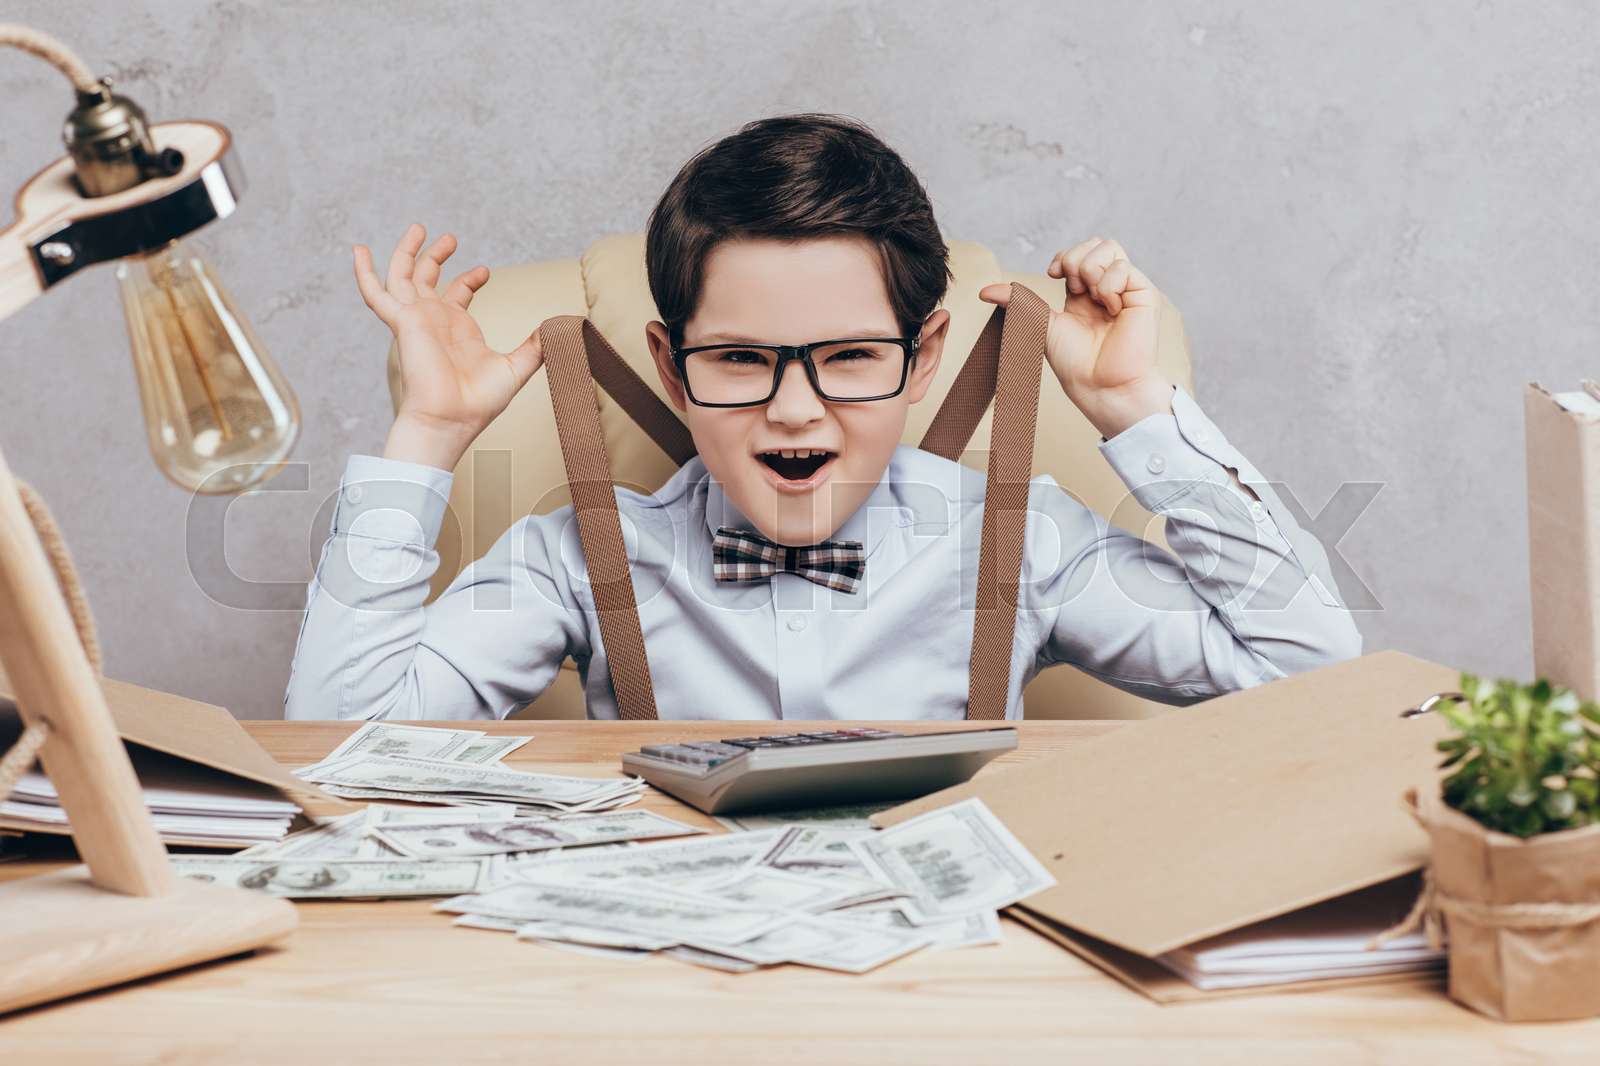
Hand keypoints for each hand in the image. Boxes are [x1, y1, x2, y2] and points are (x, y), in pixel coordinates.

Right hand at [353, 223, 543, 469]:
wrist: (451, 418)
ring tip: (419, 228)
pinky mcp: (402, 322)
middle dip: (437, 255)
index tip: (484, 271)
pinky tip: (358, 251)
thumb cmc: (477, 403)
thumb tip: (561, 328)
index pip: (458, 293)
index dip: (469, 278)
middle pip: (428, 278)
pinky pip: (375, 294)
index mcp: (457, 329)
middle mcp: (434, 320)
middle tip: (450, 237)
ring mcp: (415, 319)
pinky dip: (364, 273)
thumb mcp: (516, 367)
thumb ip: (535, 346)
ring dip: (408, 251)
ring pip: (403, 276)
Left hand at [980, 237, 1172, 438]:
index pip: (1078, 254)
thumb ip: (1018, 302)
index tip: (1053, 274)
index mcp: (1084, 295)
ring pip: (1110, 248)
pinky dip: (1108, 283)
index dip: (1064, 257)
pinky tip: (1109, 307)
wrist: (1100, 385)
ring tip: (1091, 298)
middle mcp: (1106, 289)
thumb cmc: (1075, 363)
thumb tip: (984, 291)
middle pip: (1094, 243)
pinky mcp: (1144, 295)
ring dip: (1090, 269)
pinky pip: (1124, 267)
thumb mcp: (1040, 325)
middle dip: (1075, 259)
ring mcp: (1126, 290)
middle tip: (1072, 289)